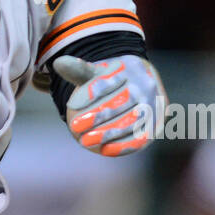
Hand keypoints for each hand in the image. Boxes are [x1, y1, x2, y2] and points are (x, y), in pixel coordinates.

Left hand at [52, 54, 166, 156]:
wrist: (144, 84)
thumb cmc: (113, 78)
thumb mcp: (98, 71)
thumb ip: (79, 69)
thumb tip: (57, 63)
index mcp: (130, 67)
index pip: (108, 81)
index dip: (89, 93)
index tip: (70, 105)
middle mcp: (146, 85)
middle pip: (120, 102)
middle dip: (97, 116)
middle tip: (74, 127)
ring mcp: (155, 105)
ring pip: (131, 121)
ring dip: (108, 133)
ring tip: (85, 141)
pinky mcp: (157, 124)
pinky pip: (141, 136)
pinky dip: (124, 145)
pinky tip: (105, 151)